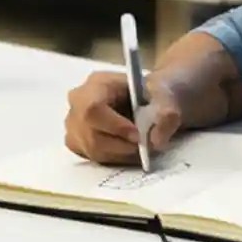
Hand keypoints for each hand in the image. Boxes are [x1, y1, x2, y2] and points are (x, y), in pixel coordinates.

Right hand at [64, 71, 182, 164]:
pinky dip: (115, 158)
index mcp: (97, 83)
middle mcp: (78, 102)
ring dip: (120, 154)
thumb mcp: (167, 98)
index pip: (93, 108)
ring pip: (92, 149)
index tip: (138, 136)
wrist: (148, 102)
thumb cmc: (153, 95)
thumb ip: (166, 115)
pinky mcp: (77, 141)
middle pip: (90, 133)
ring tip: (140, 147)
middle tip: (143, 146)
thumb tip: (156, 141)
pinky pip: (92, 157)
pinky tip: (128, 149)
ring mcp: (74, 123)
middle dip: (120, 145)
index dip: (114, 126)